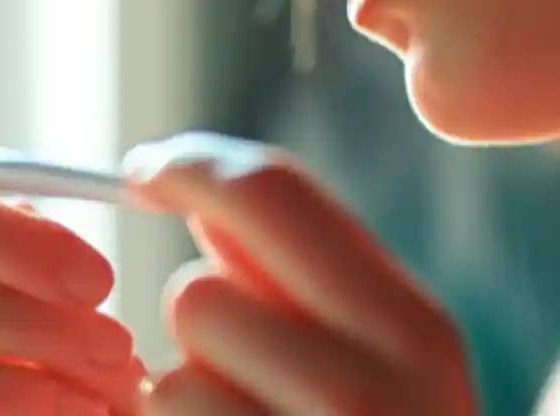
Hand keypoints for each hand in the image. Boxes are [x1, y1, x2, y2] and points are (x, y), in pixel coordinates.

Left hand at [122, 132, 477, 415]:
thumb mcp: (386, 365)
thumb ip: (308, 279)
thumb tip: (209, 203)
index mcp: (416, 326)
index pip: (277, 194)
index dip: (193, 166)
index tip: (143, 169)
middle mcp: (373, 389)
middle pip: (202, 289)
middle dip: (198, 311)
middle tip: (218, 346)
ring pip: (173, 377)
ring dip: (188, 396)